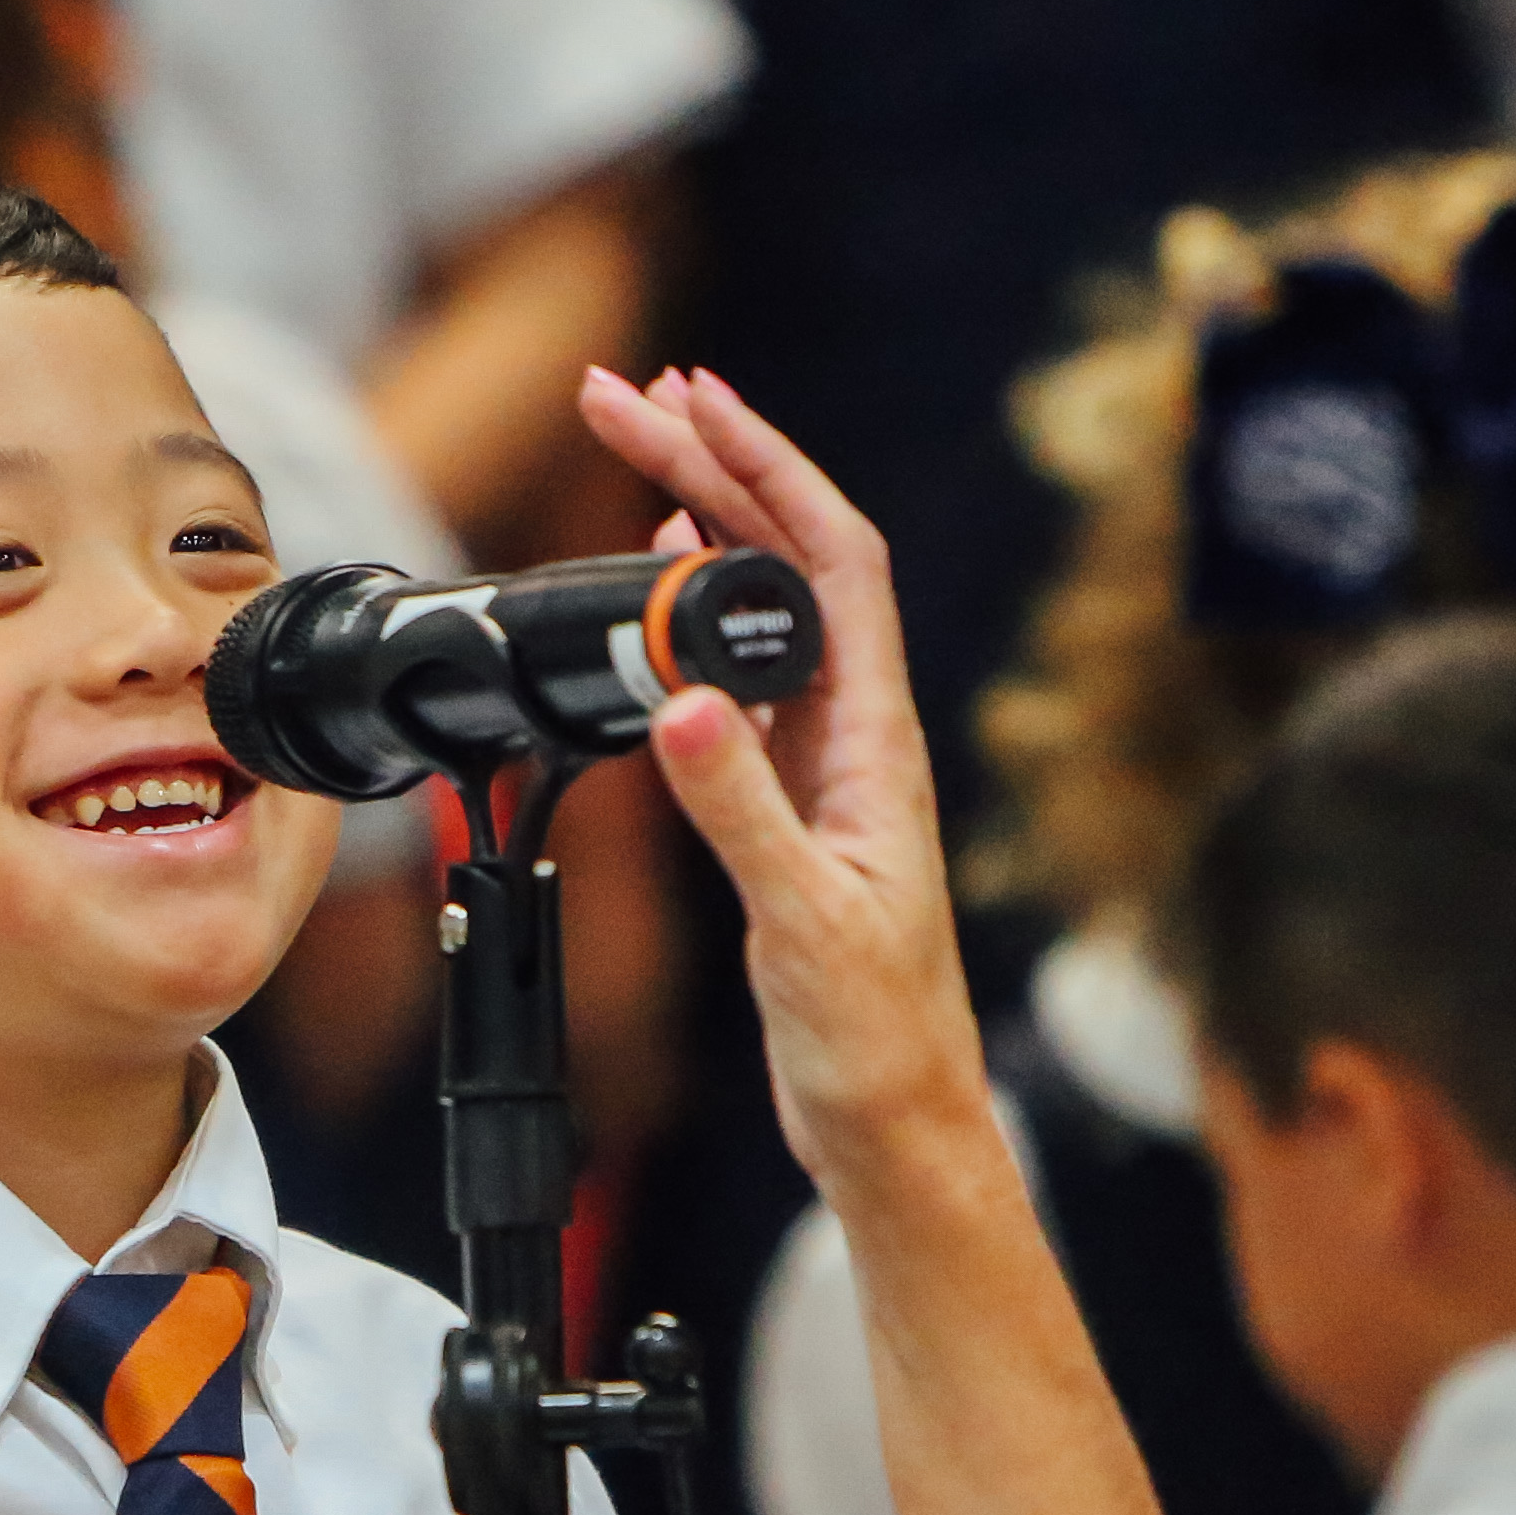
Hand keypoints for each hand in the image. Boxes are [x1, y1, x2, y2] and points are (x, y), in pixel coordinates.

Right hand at [574, 366, 982, 1177]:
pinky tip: (661, 580)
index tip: (695, 400)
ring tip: (636, 444)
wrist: (892, 1119)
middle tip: (622, 395)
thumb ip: (739, 811)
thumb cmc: (876, 1036)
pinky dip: (691, 608)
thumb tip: (684, 702)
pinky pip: (737, 672)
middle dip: (710, 462)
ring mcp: (820, 762)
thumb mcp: (802, 920)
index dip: (766, 465)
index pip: (829, 559)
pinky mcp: (786, 802)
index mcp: (875, 740)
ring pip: (759, 604)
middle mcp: (855, 731)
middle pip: (785, 558)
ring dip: (701, 517)